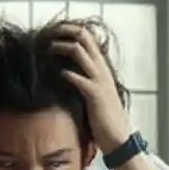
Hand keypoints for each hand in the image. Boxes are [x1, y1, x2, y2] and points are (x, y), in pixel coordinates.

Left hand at [50, 24, 133, 154]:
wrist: (119, 138)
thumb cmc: (105, 118)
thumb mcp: (96, 93)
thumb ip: (85, 80)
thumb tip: (66, 72)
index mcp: (102, 69)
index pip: (89, 39)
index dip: (72, 31)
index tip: (55, 32)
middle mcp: (102, 71)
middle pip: (85, 38)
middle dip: (65, 31)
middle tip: (49, 32)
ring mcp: (100, 81)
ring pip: (81, 52)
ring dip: (62, 47)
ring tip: (48, 48)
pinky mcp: (95, 95)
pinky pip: (79, 78)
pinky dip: (67, 74)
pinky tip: (58, 74)